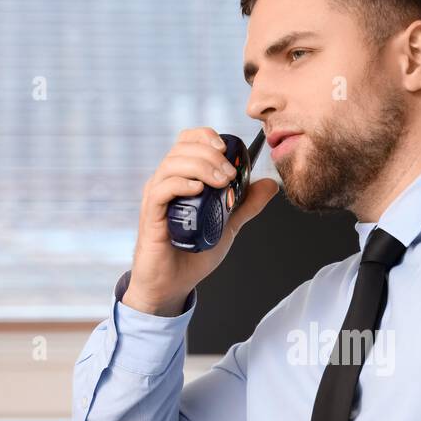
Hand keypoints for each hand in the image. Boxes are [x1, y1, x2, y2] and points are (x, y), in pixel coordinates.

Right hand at [124, 126, 278, 315]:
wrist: (174, 284)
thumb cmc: (193, 254)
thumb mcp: (228, 225)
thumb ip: (247, 204)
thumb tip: (270, 184)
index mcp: (182, 177)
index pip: (188, 141)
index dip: (206, 136)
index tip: (227, 149)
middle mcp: (166, 181)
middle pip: (182, 147)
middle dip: (211, 154)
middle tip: (231, 174)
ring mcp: (157, 196)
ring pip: (172, 164)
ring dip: (201, 167)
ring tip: (221, 182)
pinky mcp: (150, 214)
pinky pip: (162, 189)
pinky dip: (181, 184)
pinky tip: (198, 190)